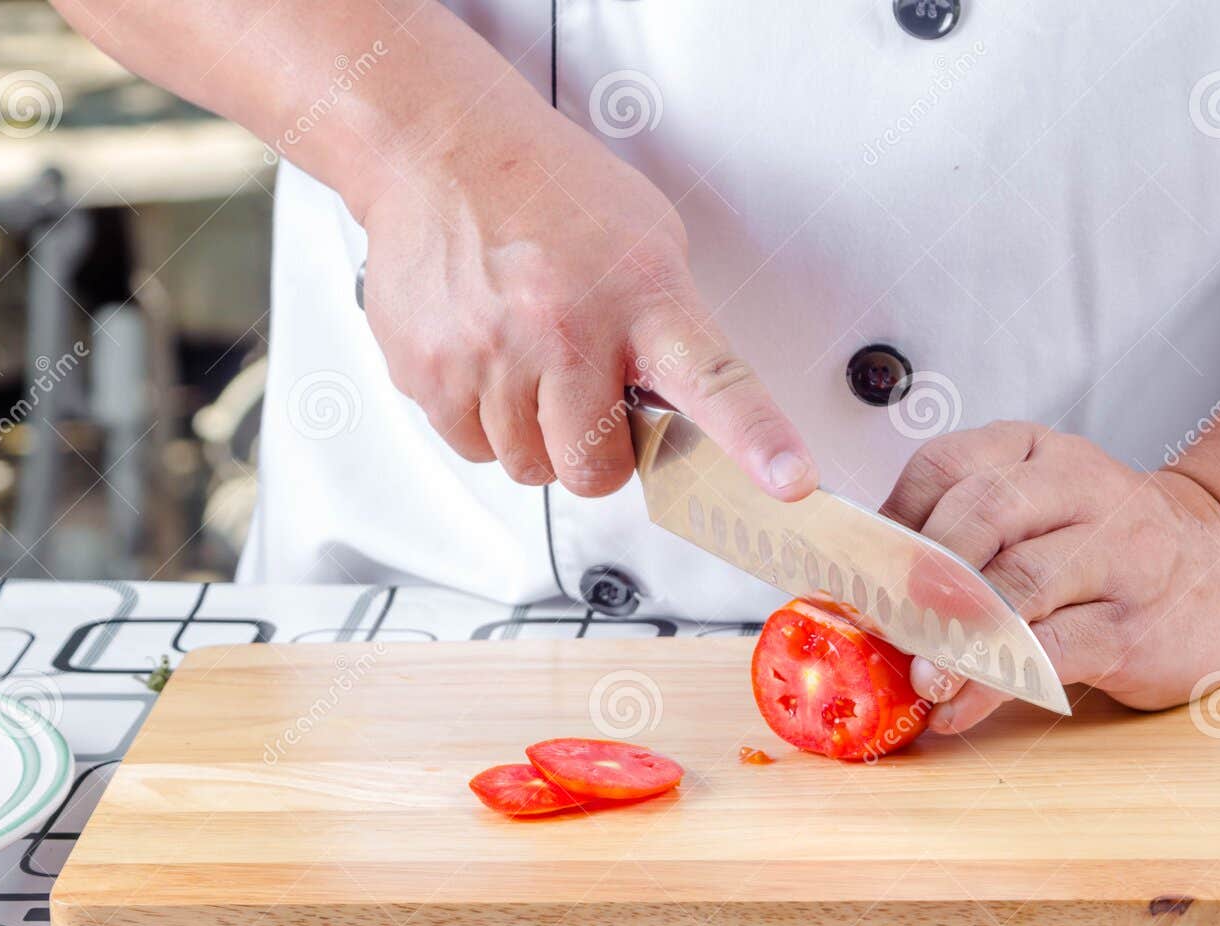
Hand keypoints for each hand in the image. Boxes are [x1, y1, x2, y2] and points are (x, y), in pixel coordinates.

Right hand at [359, 108, 815, 498]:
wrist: (443, 148)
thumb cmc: (553, 196)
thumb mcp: (648, 244)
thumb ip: (670, 332)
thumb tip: (677, 416)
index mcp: (644, 299)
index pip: (715, 383)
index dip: (757, 440)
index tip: (792, 482)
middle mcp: (567, 331)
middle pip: (593, 471)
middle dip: (595, 454)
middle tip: (587, 398)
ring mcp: (491, 353)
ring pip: (527, 467)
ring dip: (535, 436)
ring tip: (530, 365)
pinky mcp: (427, 369)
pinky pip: (468, 446)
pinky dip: (482, 421)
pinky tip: (487, 362)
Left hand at [880, 422, 1219, 731]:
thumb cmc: (1110, 545)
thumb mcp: (1040, 509)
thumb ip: (962, 533)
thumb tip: (863, 591)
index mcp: (1036, 452)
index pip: (944, 466)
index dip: (890, 524)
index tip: (857, 577)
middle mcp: (1081, 488)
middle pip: (980, 515)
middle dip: (917, 576)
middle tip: (878, 626)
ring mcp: (1118, 553)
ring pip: (1017, 584)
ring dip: (951, 639)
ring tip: (919, 679)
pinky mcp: (1135, 624)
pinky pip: (1050, 652)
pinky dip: (991, 685)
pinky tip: (959, 707)